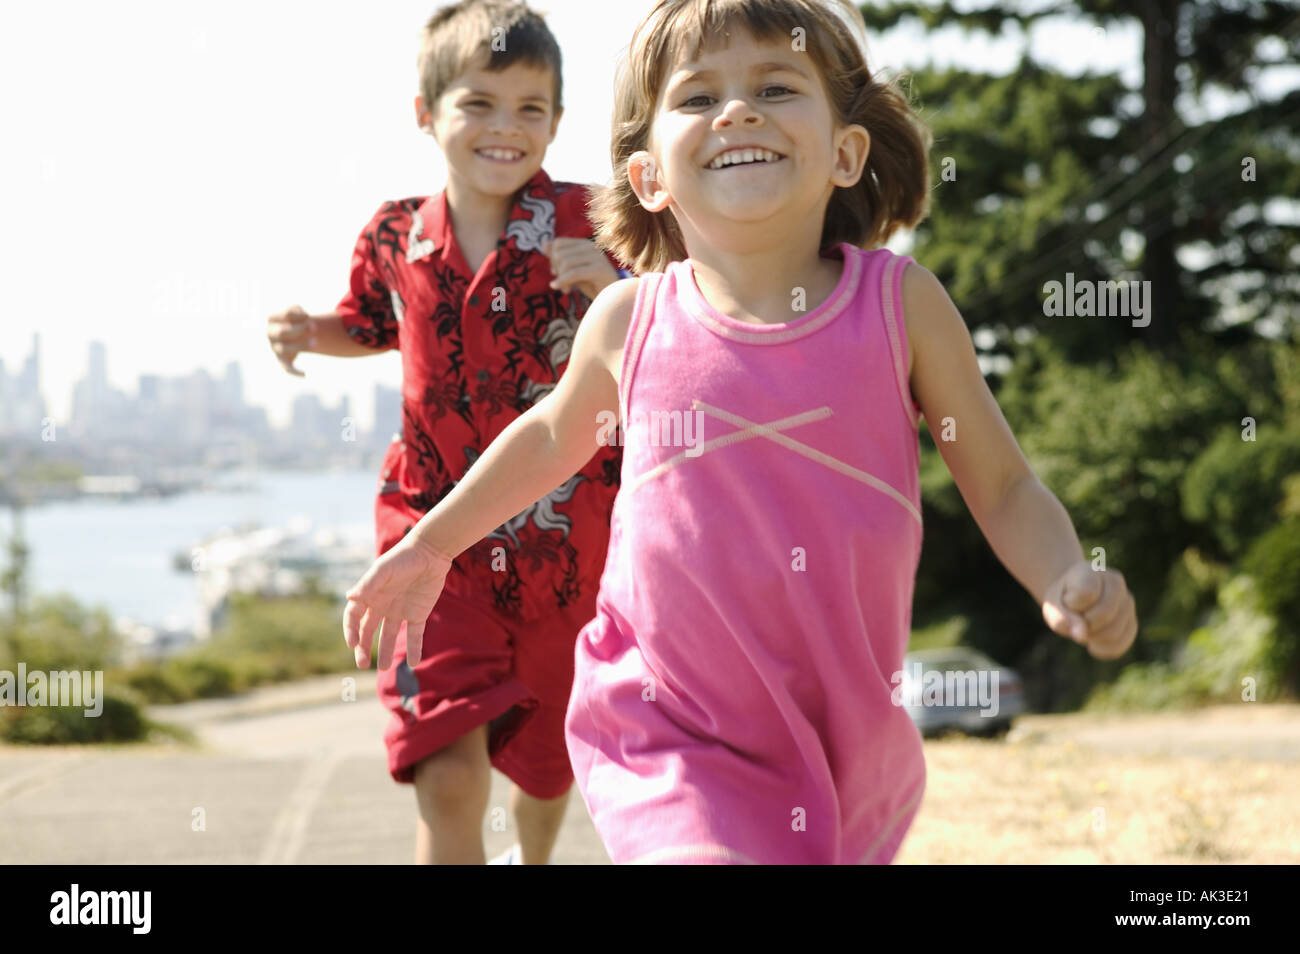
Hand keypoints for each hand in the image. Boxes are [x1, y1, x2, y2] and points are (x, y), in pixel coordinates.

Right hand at [266, 305, 315, 376]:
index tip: (308, 315)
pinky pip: (286, 367)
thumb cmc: (296, 322)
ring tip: (316, 342)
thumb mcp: (297, 314)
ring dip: (300, 346)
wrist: (294, 336)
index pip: (283, 316)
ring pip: (285, 349)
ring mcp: (275, 348)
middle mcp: (271, 334)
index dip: (296, 315)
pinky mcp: (282, 360)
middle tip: (314, 327)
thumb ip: (298, 312)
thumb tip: (304, 315)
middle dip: (299, 330)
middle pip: (282, 333)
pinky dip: (294, 371)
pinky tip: (304, 374)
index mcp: (272, 320)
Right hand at [343, 537, 453, 669]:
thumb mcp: (384, 569)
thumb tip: (349, 597)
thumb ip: (368, 584)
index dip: (351, 631)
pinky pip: (414, 635)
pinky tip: (414, 663)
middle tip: (362, 664)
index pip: (353, 617)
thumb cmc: (404, 557)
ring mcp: (399, 611)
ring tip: (383, 668)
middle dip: (363, 648)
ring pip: (388, 636)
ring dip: (384, 652)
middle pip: (368, 631)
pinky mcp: (418, 614)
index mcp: (370, 595)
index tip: (352, 645)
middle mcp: (382, 605)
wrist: (431, 552)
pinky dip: (414, 649)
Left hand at [545, 238, 619, 300]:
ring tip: (566, 290)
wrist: (614, 300)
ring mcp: (597, 257)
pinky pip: (574, 273)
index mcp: (584, 244)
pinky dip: (564, 282)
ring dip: (561, 279)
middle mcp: (591, 247)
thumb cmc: (593, 285)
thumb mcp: (572, 270)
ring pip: (565, 263)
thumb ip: (559, 258)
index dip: (552, 259)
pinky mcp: (600, 269)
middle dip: (556, 270)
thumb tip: (544, 244)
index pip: (558, 244)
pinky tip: (563, 290)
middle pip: (560, 253)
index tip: (556, 273)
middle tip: (560, 283)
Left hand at [1041, 561, 1137, 659]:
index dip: (1072, 605)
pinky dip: (1104, 649)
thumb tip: (1082, 635)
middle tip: (1075, 620)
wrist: (1072, 597)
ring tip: (1084, 628)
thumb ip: (1061, 618)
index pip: (1086, 594)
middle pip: (1105, 614)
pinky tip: (1093, 644)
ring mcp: (1127, 603)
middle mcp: (1116, 583)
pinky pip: (1122, 644)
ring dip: (1093, 638)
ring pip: (1114, 632)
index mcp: (1093, 572)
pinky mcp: (1131, 622)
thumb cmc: (1062, 600)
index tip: (1067, 600)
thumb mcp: (1052, 606)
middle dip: (1084, 624)